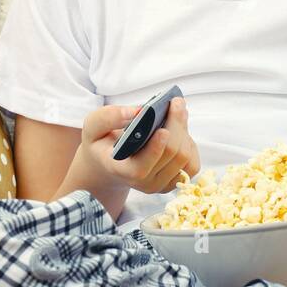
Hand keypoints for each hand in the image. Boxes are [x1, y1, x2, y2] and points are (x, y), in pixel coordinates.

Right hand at [80, 97, 200, 194]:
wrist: (110, 163)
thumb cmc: (102, 143)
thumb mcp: (93, 127)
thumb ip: (109, 117)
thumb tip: (138, 111)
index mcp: (120, 170)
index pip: (141, 168)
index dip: (155, 149)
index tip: (163, 129)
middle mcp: (142, 183)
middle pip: (170, 154)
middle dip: (176, 124)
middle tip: (176, 101)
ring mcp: (160, 185)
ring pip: (185, 157)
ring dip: (183, 131)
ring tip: (175, 113)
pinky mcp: (174, 182)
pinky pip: (192, 164)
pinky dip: (189, 144)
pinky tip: (178, 132)